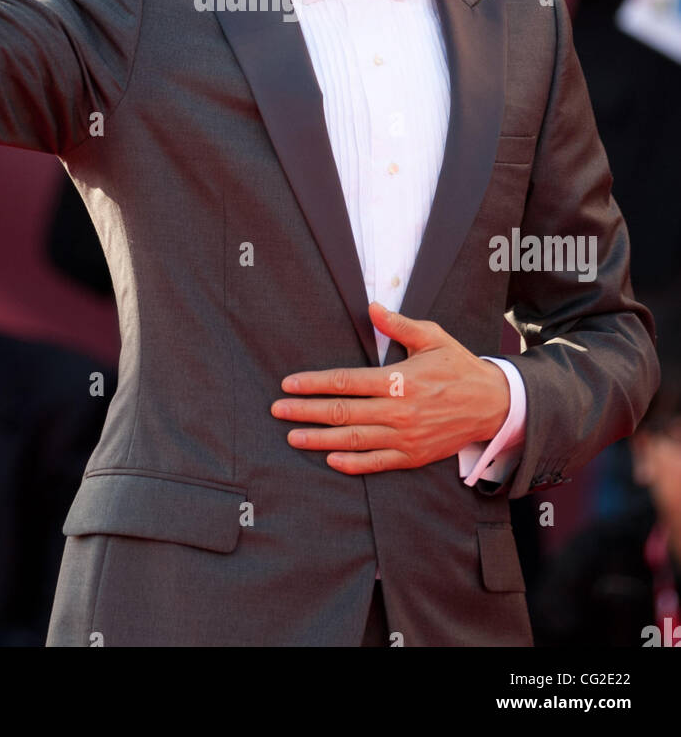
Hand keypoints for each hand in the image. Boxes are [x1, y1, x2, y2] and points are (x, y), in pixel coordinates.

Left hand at [270, 302, 510, 474]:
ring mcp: (404, 437)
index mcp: (398, 380)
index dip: (312, 384)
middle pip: (341, 412)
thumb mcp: (431, 337)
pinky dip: (352, 463)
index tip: (288, 385)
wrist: (493, 405)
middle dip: (305, 412)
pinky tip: (331, 460)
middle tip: (278, 411)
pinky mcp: (413, 456)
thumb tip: (372, 307)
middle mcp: (397, 411)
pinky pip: (376, 463)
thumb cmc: (458, 366)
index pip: (344, 382)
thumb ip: (398, 325)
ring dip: (319, 440)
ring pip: (353, 440)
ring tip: (293, 438)